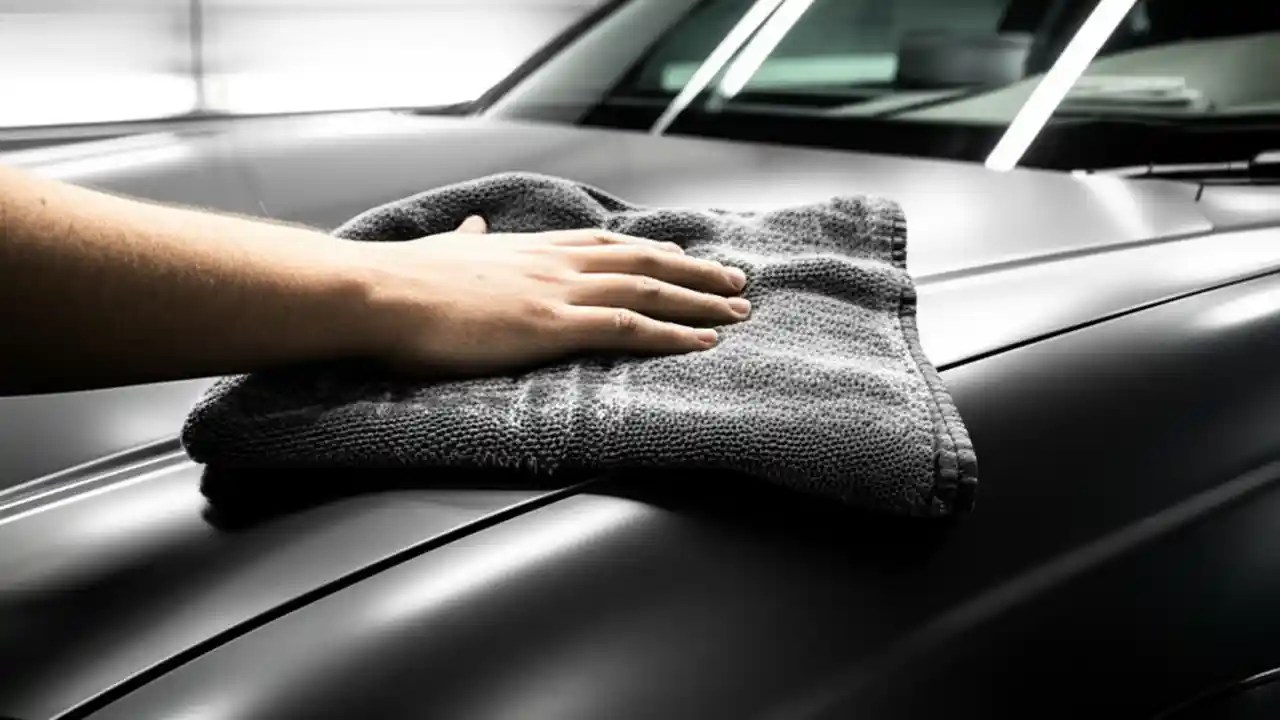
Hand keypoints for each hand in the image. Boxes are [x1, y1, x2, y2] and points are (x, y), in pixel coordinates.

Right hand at [353, 216, 749, 375]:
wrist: (379, 294)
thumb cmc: (403, 280)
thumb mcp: (443, 249)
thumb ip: (467, 240)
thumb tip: (471, 227)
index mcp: (531, 248)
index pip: (607, 244)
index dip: (653, 250)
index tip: (684, 254)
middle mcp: (555, 262)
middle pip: (644, 262)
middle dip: (695, 273)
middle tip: (736, 283)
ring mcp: (557, 292)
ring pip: (648, 291)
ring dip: (700, 302)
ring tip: (738, 313)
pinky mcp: (552, 326)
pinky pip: (628, 328)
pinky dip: (672, 335)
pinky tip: (702, 343)